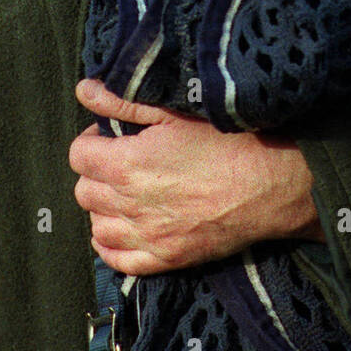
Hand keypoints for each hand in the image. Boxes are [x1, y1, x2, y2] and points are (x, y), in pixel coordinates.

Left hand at [70, 79, 324, 274]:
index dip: (91, 140)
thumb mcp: (175, 111)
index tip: (111, 136)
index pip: (78, 155)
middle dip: (96, 173)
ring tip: (126, 193)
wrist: (272, 184)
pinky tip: (126, 228)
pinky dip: (113, 245)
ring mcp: (147, 235)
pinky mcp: (167, 258)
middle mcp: (129, 203)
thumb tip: (85, 90)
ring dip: (104, 209)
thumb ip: (124, 102)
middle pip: (84, 191)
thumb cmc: (228, 141)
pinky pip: (118, 260)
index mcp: (127, 163)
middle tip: (120, 162)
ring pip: (96, 226)